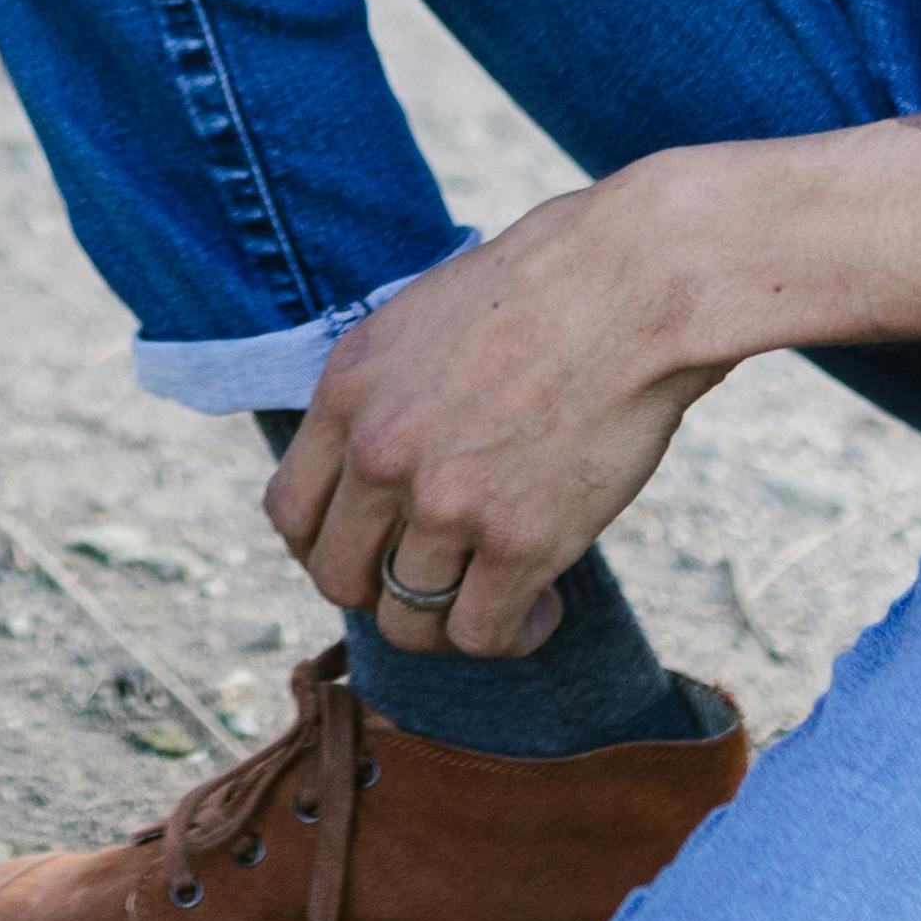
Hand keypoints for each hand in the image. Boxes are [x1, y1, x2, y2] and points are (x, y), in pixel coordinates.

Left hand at [266, 170, 740, 662]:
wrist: (631, 285)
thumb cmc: (543, 290)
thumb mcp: (419, 321)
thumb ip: (383, 396)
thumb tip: (375, 464)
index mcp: (347, 391)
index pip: (290, 511)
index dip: (324, 545)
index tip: (367, 550)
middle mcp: (380, 453)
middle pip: (337, 578)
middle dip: (380, 593)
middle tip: (431, 580)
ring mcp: (447, 503)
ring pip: (406, 621)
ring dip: (448, 621)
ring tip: (492, 596)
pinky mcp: (520, 542)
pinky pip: (482, 634)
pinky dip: (511, 635)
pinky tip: (540, 608)